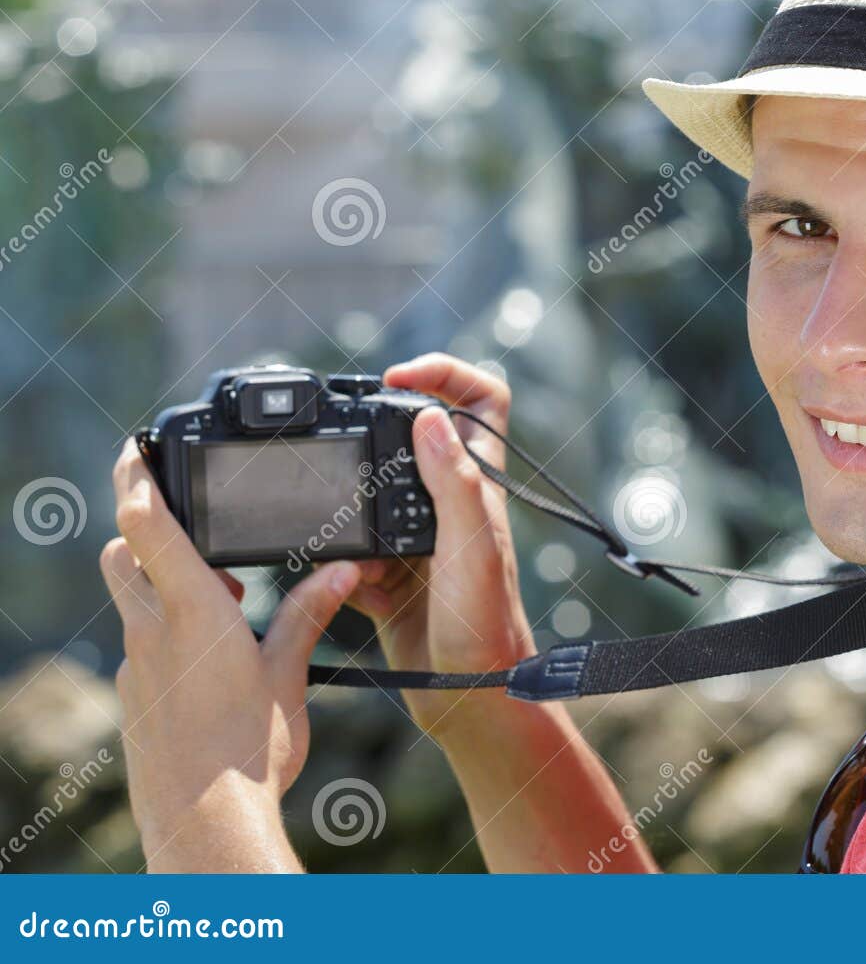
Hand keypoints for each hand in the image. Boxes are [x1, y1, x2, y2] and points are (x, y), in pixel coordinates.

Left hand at [104, 440, 359, 871]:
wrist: (204, 822)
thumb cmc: (250, 749)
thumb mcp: (289, 672)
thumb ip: (309, 613)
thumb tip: (341, 569)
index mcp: (191, 610)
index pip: (146, 522)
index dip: (137, 476)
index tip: (137, 445)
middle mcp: (151, 631)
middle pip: (123, 552)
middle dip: (145, 528)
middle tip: (189, 525)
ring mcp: (136, 666)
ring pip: (130, 598)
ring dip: (158, 579)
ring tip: (217, 595)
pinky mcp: (136, 697)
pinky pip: (141, 643)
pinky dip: (166, 629)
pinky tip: (211, 655)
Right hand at [342, 353, 535, 735]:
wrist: (471, 703)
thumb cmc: (486, 627)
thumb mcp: (471, 549)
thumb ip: (455, 484)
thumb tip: (429, 416)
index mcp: (479, 485)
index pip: (482, 400)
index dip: (446, 373)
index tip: (396, 380)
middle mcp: (453, 505)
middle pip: (412, 440)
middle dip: (371, 444)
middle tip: (339, 450)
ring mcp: (421, 541)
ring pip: (372, 498)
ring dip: (351, 516)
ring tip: (345, 541)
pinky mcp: (391, 579)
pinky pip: (350, 553)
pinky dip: (339, 566)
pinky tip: (345, 586)